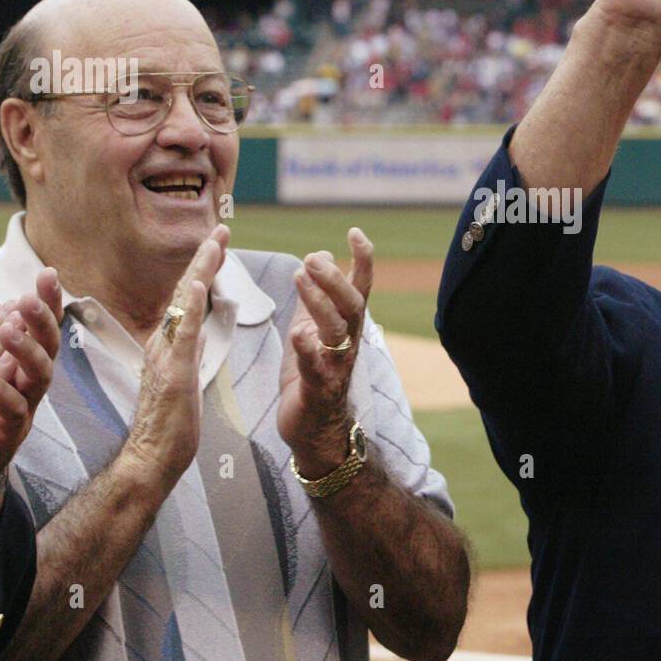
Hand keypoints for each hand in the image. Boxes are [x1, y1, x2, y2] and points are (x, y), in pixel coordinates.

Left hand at [0, 267, 63, 495]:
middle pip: (51, 345)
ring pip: (40, 376)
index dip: (49, 299)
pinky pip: (13, 410)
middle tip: (28, 300)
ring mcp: (27, 405)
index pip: (43, 323)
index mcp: (25, 357)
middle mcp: (33, 378)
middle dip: (43, 322)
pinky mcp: (10, 432)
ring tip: (7, 331)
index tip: (47, 273)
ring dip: (26, 352)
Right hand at [123, 225, 227, 483]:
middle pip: (184, 290)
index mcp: (167, 344)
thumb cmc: (167, 426)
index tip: (219, 242)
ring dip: (200, 269)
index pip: (187, 297)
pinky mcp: (173, 373)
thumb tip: (198, 331)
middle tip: (222, 227)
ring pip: (183, 303)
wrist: (151, 459)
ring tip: (215, 241)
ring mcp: (166, 356)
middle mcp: (162, 342)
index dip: (203, 268)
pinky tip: (197, 284)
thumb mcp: (183, 378)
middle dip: (204, 257)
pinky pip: (182, 334)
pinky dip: (189, 307)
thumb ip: (188, 352)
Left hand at [277, 228, 373, 478]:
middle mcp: (348, 342)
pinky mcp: (318, 388)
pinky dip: (307, 349)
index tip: (355, 231)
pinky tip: (298, 334)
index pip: (360, 286)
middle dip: (336, 278)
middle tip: (313, 257)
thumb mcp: (311, 326)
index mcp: (346, 325)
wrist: (315, 428)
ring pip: (336, 330)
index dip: (362, 259)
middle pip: (352, 304)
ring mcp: (336, 365)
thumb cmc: (313, 374)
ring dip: (320, 302)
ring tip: (300, 276)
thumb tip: (321, 253)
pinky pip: (315, 367)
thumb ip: (315, 294)